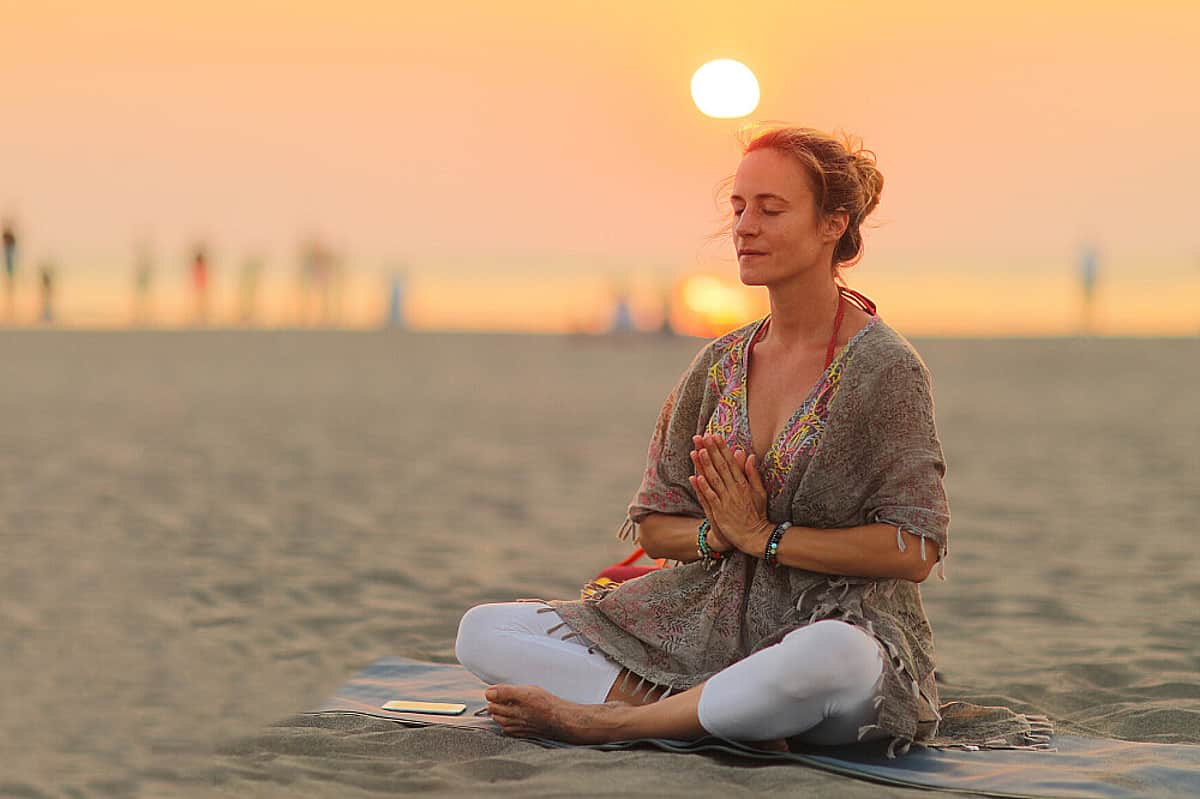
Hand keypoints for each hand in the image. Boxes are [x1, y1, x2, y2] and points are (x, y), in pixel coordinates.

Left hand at [689, 434, 773, 554]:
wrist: (755, 536)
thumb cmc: (757, 514)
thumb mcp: (760, 492)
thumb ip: (753, 473)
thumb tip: (749, 455)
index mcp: (743, 483)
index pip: (730, 462)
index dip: (721, 448)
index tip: (715, 436)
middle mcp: (734, 489)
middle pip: (721, 467)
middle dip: (711, 451)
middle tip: (703, 437)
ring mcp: (726, 500)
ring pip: (713, 479)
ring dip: (705, 465)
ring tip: (698, 450)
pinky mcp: (719, 512)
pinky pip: (710, 497)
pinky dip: (703, 487)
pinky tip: (696, 477)